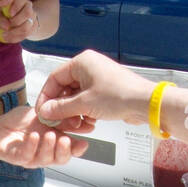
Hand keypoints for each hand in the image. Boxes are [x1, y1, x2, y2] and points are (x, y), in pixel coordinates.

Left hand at [0, 0, 36, 45]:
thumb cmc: (4, 14)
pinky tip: (9, 38)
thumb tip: (7, 27)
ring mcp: (33, 16)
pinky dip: (16, 37)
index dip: (17, 5)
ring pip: (28, 25)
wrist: (13, 22)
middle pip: (28, 12)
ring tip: (5, 34)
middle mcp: (28, 5)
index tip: (10, 14)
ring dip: (16, 31)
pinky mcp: (34, 26)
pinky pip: (27, 34)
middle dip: (17, 21)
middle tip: (8, 25)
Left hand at [0, 105, 88, 167]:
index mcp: (53, 143)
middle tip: (65, 139)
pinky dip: (32, 146)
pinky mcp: (17, 158)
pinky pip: (27, 156)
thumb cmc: (19, 122)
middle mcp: (45, 152)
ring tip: (50, 135)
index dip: (77, 149)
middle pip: (61, 159)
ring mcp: (31, 157)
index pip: (70, 150)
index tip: (84, 143)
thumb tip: (75, 117)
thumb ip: (56, 118)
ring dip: (49, 148)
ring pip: (45, 160)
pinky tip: (34, 137)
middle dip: (65, 151)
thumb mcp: (40, 114)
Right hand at [35, 49, 152, 129]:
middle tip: (60, 122)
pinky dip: (85, 113)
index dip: (47, 96)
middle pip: (65, 89)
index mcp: (82, 62)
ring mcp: (97, 79)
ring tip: (78, 124)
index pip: (54, 78)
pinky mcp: (105, 91)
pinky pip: (87, 102)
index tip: (43, 111)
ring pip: (76, 98)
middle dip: (62, 108)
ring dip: (74, 113)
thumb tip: (46, 111)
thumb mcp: (84, 104)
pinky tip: (89, 122)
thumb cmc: (119, 95)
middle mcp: (89, 68)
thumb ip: (61, 108)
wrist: (144, 103)